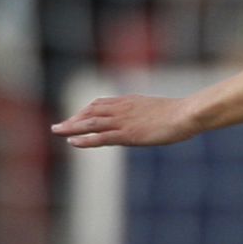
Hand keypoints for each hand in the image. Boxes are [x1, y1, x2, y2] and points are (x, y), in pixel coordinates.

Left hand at [52, 94, 201, 147]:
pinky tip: (72, 141)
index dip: (86, 111)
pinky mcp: (126, 134)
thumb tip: (149, 118)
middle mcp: (122, 108)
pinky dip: (84, 139)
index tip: (76, 118)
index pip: (101, 104)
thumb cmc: (180, 114)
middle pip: (91, 111)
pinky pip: (100, 137)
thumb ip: (148, 113)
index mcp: (130, 101)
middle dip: (73, 119)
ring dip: (71, 127)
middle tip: (59, 126)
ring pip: (90, 122)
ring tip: (57, 131)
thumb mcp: (160, 110)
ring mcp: (123, 121)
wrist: (186, 114)